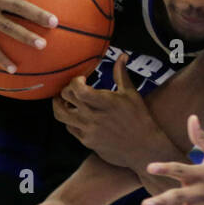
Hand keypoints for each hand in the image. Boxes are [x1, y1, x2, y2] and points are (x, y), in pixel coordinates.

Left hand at [52, 57, 171, 168]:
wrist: (144, 148)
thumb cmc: (140, 118)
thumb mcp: (132, 94)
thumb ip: (121, 74)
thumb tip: (122, 55)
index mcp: (106, 102)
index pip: (78, 89)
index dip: (75, 81)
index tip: (81, 80)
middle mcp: (94, 116)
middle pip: (65, 98)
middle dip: (66, 90)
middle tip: (72, 89)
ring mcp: (89, 130)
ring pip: (61, 114)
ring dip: (59, 105)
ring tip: (63, 101)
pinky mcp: (87, 142)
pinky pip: (70, 128)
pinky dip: (70, 120)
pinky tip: (76, 116)